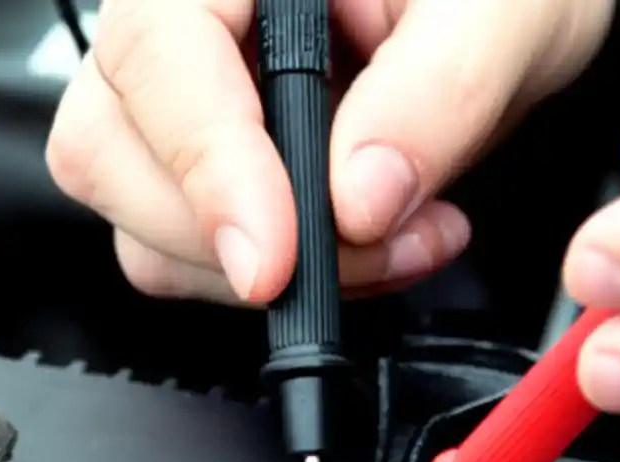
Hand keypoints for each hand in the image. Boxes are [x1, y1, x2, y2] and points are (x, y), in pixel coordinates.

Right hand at [47, 0, 611, 303]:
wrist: (503, 20)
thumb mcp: (507, 14)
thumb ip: (443, 87)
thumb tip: (358, 198)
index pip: (157, 54)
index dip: (208, 166)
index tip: (275, 259)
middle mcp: (178, 18)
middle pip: (111, 149)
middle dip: (241, 237)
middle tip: (374, 243)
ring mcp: (175, 97)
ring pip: (139, 217)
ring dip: (265, 270)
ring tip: (395, 241)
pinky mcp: (200, 165)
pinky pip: (185, 251)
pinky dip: (273, 277)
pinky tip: (363, 246)